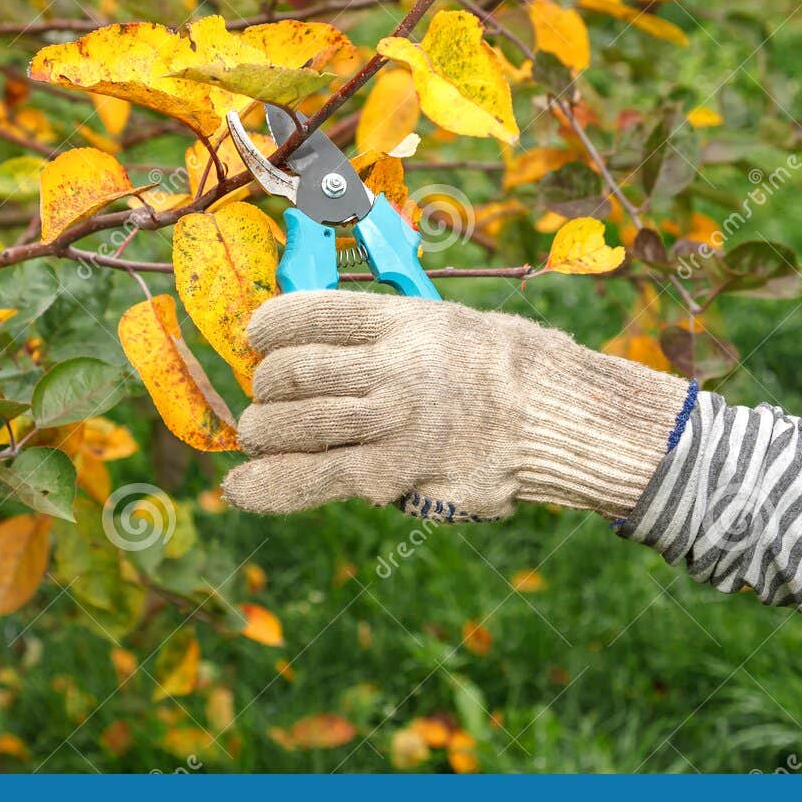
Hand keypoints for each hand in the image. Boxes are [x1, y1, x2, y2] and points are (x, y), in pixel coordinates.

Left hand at [222, 291, 692, 521]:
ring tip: (261, 433)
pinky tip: (240, 488)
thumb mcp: (451, 325)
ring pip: (290, 423)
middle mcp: (388, 367)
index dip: (268, 327)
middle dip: (264, 387)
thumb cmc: (509, 371)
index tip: (259, 337)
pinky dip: (266, 486)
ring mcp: (388, 422)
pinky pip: (311, 479)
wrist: (560, 421)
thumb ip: (392, 334)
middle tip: (265, 398)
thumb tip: (334, 339)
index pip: (307, 313)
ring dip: (263, 430)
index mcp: (402, 321)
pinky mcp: (390, 475)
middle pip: (290, 372)